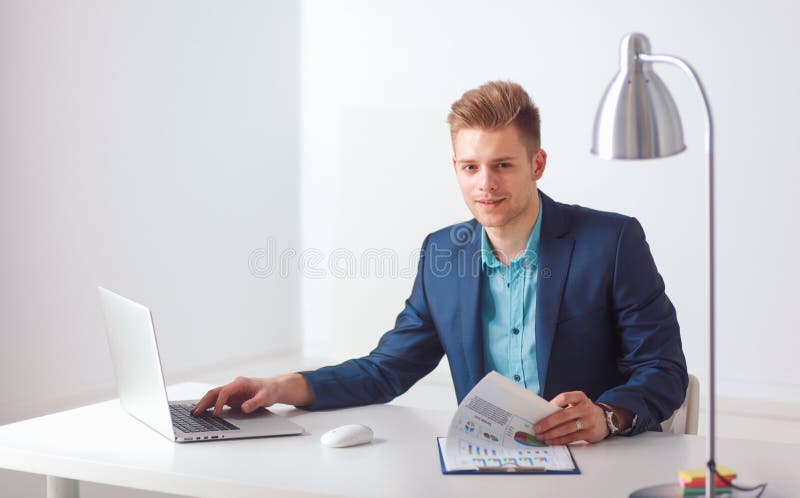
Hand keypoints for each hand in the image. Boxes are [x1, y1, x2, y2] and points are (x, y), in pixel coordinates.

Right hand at [191, 373, 314, 416]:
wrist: (274, 388)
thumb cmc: (270, 390)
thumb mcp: (266, 397)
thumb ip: (255, 402)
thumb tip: (244, 408)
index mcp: (240, 383)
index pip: (225, 392)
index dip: (218, 403)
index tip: (215, 414)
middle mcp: (234, 386)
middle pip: (215, 392)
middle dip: (204, 402)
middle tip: (195, 413)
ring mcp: (232, 391)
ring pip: (214, 396)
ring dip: (204, 404)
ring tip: (195, 413)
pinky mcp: (232, 397)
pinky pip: (218, 401)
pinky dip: (210, 406)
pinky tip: (204, 413)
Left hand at [533, 391, 608, 444]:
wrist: (605, 419)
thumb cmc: (584, 411)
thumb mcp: (577, 404)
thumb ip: (564, 406)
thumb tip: (542, 415)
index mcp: (580, 397)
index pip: (564, 397)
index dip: (553, 403)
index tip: (541, 410)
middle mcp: (585, 408)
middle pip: (563, 415)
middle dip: (548, 423)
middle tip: (537, 428)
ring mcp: (589, 421)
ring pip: (567, 428)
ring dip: (552, 433)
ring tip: (541, 436)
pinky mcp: (590, 433)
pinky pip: (572, 438)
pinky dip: (560, 440)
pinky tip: (551, 441)